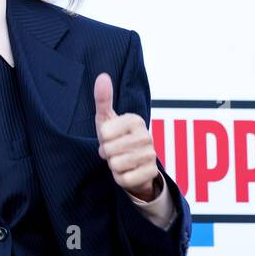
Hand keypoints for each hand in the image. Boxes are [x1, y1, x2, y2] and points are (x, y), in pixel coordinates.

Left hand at [94, 72, 160, 199]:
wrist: (134, 164)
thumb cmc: (116, 138)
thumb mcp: (106, 119)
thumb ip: (103, 99)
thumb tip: (102, 76)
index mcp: (135, 120)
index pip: (104, 132)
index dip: (102, 139)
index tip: (110, 138)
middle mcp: (147, 136)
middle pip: (110, 150)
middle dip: (107, 154)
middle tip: (114, 151)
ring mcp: (151, 154)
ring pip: (116, 165)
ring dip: (113, 166)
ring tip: (120, 160)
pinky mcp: (151, 173)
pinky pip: (124, 179)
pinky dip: (120, 178)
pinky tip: (127, 172)